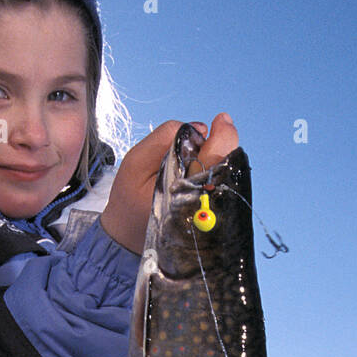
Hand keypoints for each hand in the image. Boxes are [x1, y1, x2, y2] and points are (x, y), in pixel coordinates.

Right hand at [100, 113, 239, 255]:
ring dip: (218, 159)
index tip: (220, 121)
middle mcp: (203, 205)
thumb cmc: (129, 199)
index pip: (218, 156)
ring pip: (228, 175)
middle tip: (208, 134)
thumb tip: (201, 128)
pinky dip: (215, 172)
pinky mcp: (212, 218)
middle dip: (222, 143)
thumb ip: (163, 138)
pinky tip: (198, 172)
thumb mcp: (135, 161)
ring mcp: (210, 213)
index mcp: (185, 191)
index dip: (224, 134)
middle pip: (229, 165)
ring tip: (194, 159)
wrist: (127, 235)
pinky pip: (223, 186)